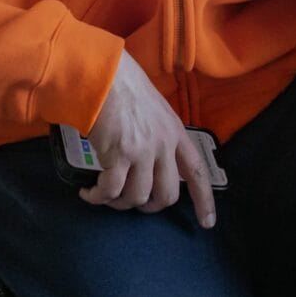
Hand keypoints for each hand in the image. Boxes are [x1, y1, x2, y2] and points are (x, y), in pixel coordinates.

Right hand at [80, 51, 215, 227]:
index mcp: (175, 132)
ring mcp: (143, 151)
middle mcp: (163, 145)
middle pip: (166, 195)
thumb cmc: (124, 85)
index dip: (204, 200)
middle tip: (130, 201)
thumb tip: (151, 164)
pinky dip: (97, 197)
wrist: (103, 73)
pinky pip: (110, 191)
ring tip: (103, 193)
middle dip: (148, 206)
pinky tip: (88, 193)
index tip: (207, 223)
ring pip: (137, 198)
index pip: (196, 171)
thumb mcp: (154, 109)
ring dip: (118, 203)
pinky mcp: (119, 155)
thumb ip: (159, 135)